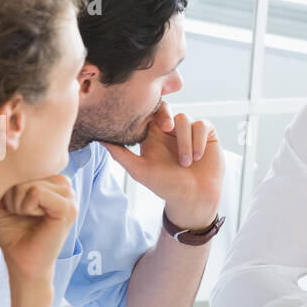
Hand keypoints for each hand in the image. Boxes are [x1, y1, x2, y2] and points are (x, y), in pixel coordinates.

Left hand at [0, 175, 76, 286]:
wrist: (21, 262)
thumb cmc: (11, 232)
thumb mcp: (1, 198)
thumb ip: (2, 177)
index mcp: (52, 180)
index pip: (24, 165)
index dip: (11, 186)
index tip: (16, 207)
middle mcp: (65, 185)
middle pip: (27, 172)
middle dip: (14, 195)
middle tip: (21, 214)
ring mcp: (70, 197)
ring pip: (29, 183)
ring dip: (19, 203)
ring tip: (27, 217)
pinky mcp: (69, 209)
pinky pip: (36, 192)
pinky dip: (26, 207)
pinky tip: (34, 219)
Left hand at [103, 106, 224, 229]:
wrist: (194, 198)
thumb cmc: (166, 187)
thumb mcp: (140, 171)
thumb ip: (120, 154)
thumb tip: (99, 140)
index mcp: (153, 135)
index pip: (149, 112)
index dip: (149, 111)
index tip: (152, 124)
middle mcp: (171, 130)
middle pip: (167, 107)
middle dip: (167, 115)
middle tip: (168, 128)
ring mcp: (189, 131)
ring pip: (186, 119)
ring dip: (185, 141)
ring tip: (186, 163)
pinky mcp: (206, 134)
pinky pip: (202, 125)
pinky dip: (199, 141)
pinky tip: (198, 157)